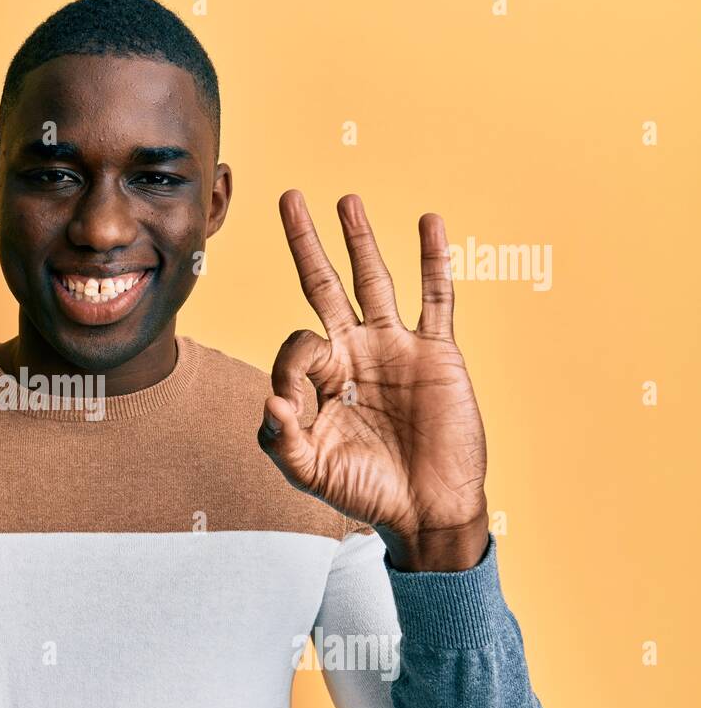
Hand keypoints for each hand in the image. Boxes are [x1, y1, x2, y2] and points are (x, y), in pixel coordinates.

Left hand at [257, 190, 488, 571]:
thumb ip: (281, 439)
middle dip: (306, 243)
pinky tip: (428, 223)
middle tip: (289, 197)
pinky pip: (436, 298)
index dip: (291, 362)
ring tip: (347, 199)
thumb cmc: (365, 492)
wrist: (424, 510)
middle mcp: (355, 352)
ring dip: (361, 239)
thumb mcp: (309, 472)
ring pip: (376, 280)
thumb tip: (271, 399)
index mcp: (323, 377)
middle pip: (325, 284)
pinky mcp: (437, 353)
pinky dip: (433, 260)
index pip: (297, 342)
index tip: (293, 401)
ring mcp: (396, 348)